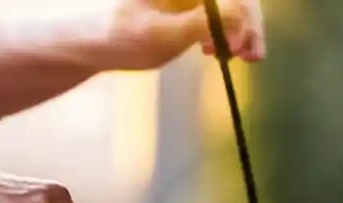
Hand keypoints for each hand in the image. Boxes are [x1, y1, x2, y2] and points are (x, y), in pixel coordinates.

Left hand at [106, 0, 265, 69]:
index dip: (246, 13)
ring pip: (229, 3)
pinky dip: (223, 31)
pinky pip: (217, 10)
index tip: (246, 45)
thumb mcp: (162, 34)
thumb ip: (202, 21)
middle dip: (247, 23)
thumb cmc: (117, 37)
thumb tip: (241, 9)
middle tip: (252, 57)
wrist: (90, 42)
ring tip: (237, 58)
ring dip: (239, 29)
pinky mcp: (186, 1)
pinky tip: (212, 51)